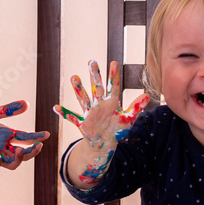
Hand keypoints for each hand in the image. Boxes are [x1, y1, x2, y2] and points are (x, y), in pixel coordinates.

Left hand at [0, 100, 48, 170]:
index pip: (26, 138)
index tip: (47, 134)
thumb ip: (8, 109)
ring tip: (20, 150)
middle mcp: (3, 147)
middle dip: (33, 152)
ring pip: (12, 164)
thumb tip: (26, 104)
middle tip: (39, 146)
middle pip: (23, 155)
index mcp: (7, 136)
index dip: (37, 137)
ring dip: (18, 159)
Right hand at [54, 60, 149, 184]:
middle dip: (94, 75)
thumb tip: (148, 95)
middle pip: (96, 87)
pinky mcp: (83, 123)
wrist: (105, 143)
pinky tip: (55, 107)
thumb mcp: (129, 119)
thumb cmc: (117, 129)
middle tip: (92, 61)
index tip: (113, 62)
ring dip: (79, 89)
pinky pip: (72, 117)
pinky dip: (64, 113)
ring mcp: (90, 113)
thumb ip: (137, 107)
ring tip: (74, 77)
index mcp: (111, 102)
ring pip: (84, 98)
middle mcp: (99, 104)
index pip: (113, 86)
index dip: (113, 75)